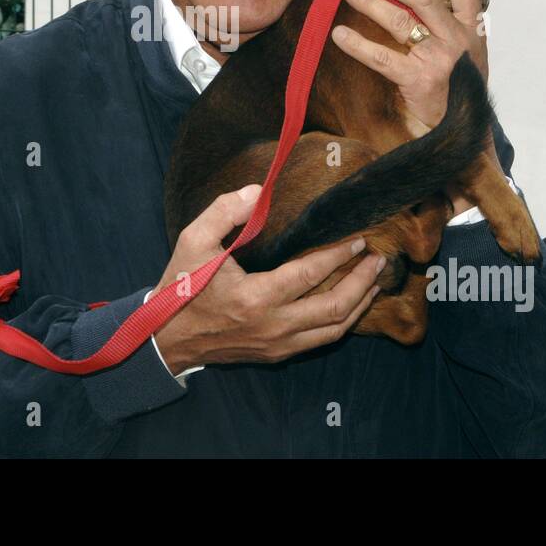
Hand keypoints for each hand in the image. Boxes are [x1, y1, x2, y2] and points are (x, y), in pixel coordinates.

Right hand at [150, 186, 385, 372]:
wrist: (167, 337)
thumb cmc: (182, 286)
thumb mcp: (192, 241)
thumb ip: (224, 211)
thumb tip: (257, 192)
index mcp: (254, 298)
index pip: (308, 275)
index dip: (337, 256)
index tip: (358, 239)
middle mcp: (272, 326)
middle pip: (334, 308)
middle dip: (362, 282)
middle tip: (378, 260)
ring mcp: (277, 345)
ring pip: (334, 330)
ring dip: (359, 304)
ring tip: (374, 282)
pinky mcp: (276, 354)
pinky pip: (320, 341)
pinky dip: (342, 322)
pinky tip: (350, 304)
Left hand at [331, 0, 489, 134]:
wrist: (463, 133)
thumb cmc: (459, 89)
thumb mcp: (467, 53)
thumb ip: (449, 26)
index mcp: (473, 29)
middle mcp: (460, 40)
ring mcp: (440, 59)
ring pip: (400, 20)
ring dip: (371, 3)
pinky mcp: (419, 80)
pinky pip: (381, 57)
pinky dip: (356, 43)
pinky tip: (339, 35)